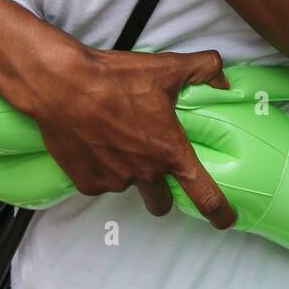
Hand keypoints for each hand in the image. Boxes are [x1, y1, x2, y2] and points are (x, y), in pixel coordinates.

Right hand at [29, 41, 235, 227]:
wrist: (62, 85)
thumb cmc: (116, 78)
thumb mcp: (166, 67)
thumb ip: (204, 69)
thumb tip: (223, 78)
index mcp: (169, 152)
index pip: (204, 194)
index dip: (219, 212)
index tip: (225, 220)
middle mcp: (144, 173)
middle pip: (161, 203)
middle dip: (162, 193)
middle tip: (153, 166)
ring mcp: (114, 181)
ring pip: (128, 187)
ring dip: (128, 172)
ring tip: (115, 140)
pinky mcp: (86, 182)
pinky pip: (100, 182)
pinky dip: (101, 169)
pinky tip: (95, 143)